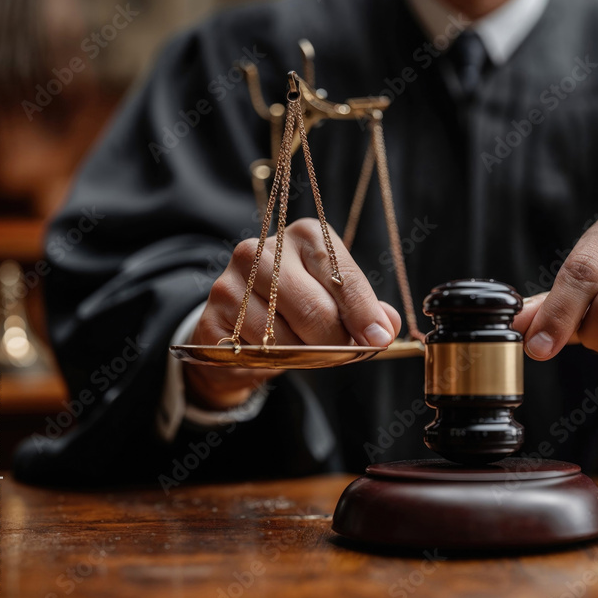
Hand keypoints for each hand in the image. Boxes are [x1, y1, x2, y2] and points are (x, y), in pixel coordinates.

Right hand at [184, 218, 401, 409]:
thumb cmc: (299, 307)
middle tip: (342, 351)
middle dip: (336, 341)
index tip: (378, 339)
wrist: (241, 326)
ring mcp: (230, 280)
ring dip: (305, 355)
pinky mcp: (211, 315)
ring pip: (285, 337)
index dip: (363, 313)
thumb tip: (387, 326)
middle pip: (315, 310)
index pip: (341, 275)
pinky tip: (275, 353)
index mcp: (305, 236)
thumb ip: (365, 310)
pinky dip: (274, 362)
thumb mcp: (337, 299)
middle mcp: (262, 250)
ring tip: (306, 348)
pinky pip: (255, 352)